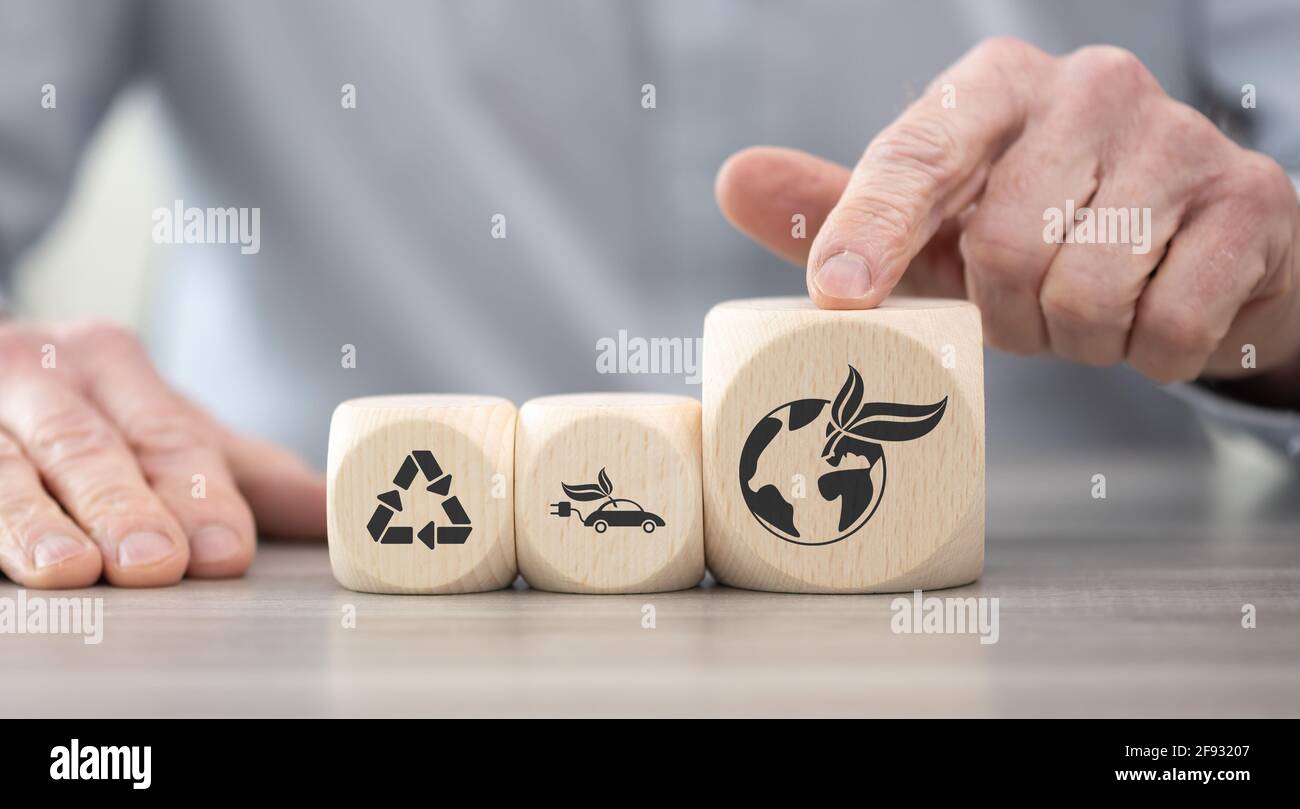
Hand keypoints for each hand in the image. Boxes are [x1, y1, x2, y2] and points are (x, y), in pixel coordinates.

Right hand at [0, 321, 324, 587]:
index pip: (166, 436)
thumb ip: (250, 474)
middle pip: (88, 448)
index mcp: (113, 363)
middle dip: (123, 508)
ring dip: (34, 522)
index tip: (225, 552)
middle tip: (155, 564)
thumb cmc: (91, 411)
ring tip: (68, 571)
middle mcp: (41, 374)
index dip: (198, 496)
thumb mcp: (169, 430)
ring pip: (5, 467)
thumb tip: (344, 510)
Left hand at [716, 38, 1299, 386]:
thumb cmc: (1041, 237)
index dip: (875, 227)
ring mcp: (1183, 139)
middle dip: (1006, 312)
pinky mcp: (1252, 201)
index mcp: (996, 88)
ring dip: (1075, 338)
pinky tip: (1150, 317)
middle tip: (1026, 305)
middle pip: (1004, 247)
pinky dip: (1147, 352)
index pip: (918, 154)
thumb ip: (839, 209)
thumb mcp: (932, 227)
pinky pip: (1169, 324)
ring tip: (1087, 309)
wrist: (1189, 254)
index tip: (841, 292)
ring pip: (1085, 292)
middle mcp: (1091, 89)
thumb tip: (735, 180)